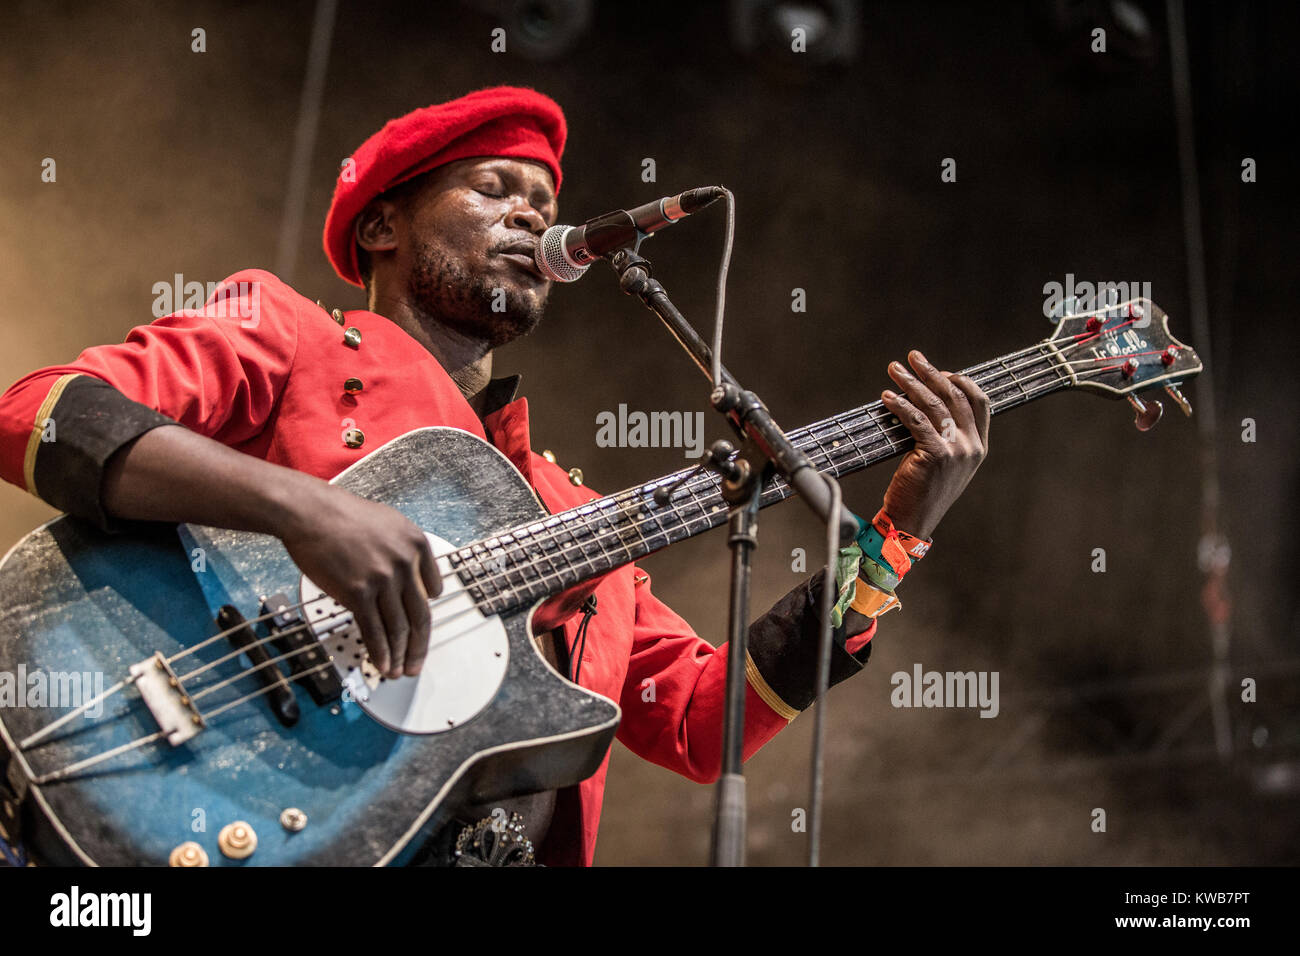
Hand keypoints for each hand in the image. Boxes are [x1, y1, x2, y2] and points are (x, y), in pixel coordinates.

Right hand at [276, 484, 441, 678]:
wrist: (309, 512)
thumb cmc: (340, 515)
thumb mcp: (388, 523)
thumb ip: (402, 551)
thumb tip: (407, 580)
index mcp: (417, 544)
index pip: (434, 589)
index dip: (426, 613)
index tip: (421, 630)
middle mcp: (405, 562)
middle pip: (420, 615)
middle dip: (419, 646)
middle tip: (416, 663)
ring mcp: (383, 578)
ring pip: (398, 627)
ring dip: (399, 655)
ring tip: (397, 671)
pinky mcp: (358, 591)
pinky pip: (374, 630)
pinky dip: (379, 652)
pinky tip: (381, 664)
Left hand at [878, 350, 990, 538]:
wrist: (911, 523)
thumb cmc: (921, 491)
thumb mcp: (944, 462)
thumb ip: (945, 435)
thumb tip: (926, 401)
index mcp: (979, 446)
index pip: (980, 402)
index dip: (960, 381)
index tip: (938, 370)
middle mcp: (972, 446)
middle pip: (956, 396)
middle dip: (932, 372)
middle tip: (912, 357)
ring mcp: (957, 450)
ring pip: (935, 404)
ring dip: (912, 383)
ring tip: (894, 370)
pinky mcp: (936, 455)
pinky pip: (917, 420)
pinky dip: (901, 405)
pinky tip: (887, 397)